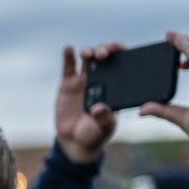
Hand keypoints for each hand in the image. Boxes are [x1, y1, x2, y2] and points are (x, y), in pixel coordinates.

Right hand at [55, 42, 124, 162]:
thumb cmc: (95, 133)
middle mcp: (100, 78)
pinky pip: (68, 66)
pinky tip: (68, 48)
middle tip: (104, 54)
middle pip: (104, 55)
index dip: (120, 51)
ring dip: (89, 50)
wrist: (75, 141)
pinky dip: (68, 55)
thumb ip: (104, 118)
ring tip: (88, 53)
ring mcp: (83, 79)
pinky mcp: (67, 84)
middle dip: (105, 49)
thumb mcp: (104, 127)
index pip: (120, 62)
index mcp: (115, 85)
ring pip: (87, 57)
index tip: (120, 48)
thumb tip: (98, 108)